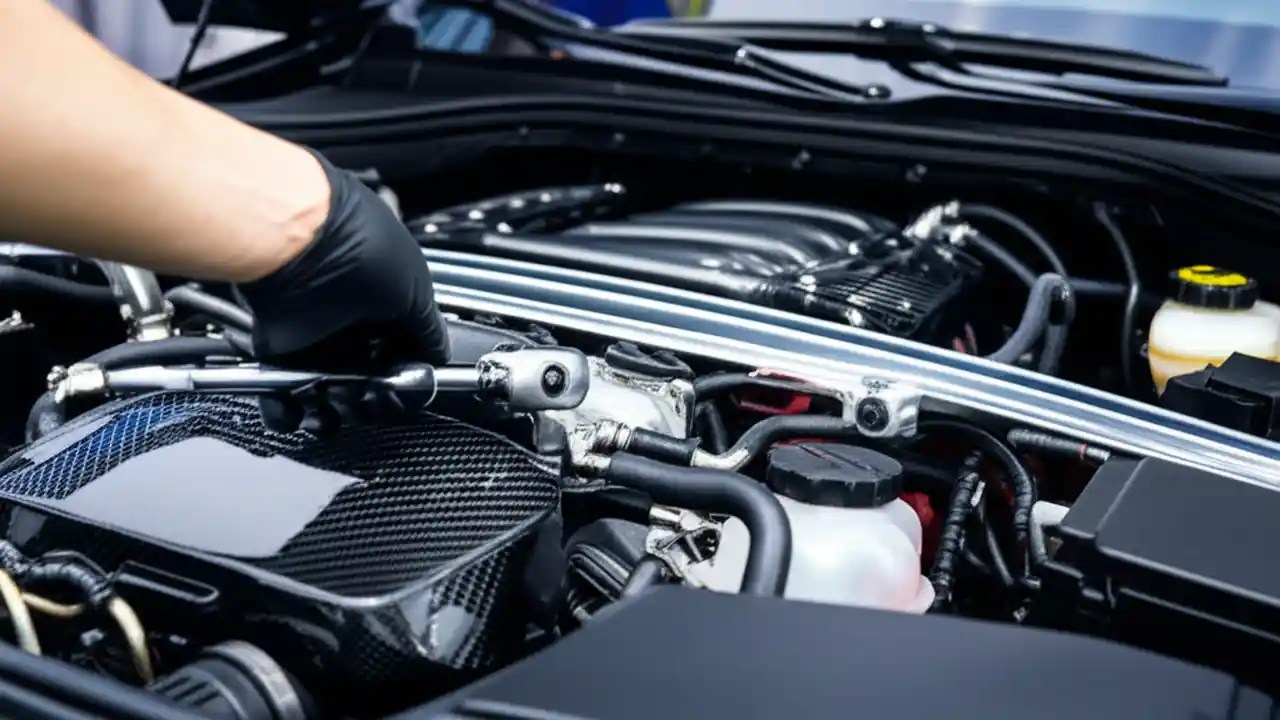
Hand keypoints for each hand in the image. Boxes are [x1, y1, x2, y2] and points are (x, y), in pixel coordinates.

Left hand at [236, 151, 450, 430]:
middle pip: (369, 386)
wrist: (294, 240)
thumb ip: (430, 333)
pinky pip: (282, 397)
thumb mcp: (417, 292)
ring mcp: (316, 341)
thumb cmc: (356, 250)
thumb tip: (437, 358)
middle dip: (371, 399)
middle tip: (367, 392)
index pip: (403, 358)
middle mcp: (353, 324)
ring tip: (333, 395)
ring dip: (335, 409)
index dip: (406, 379)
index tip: (405, 387)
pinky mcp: (278, 352)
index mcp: (388, 307)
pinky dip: (287, 412)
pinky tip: (299, 406)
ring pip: (331, 398)